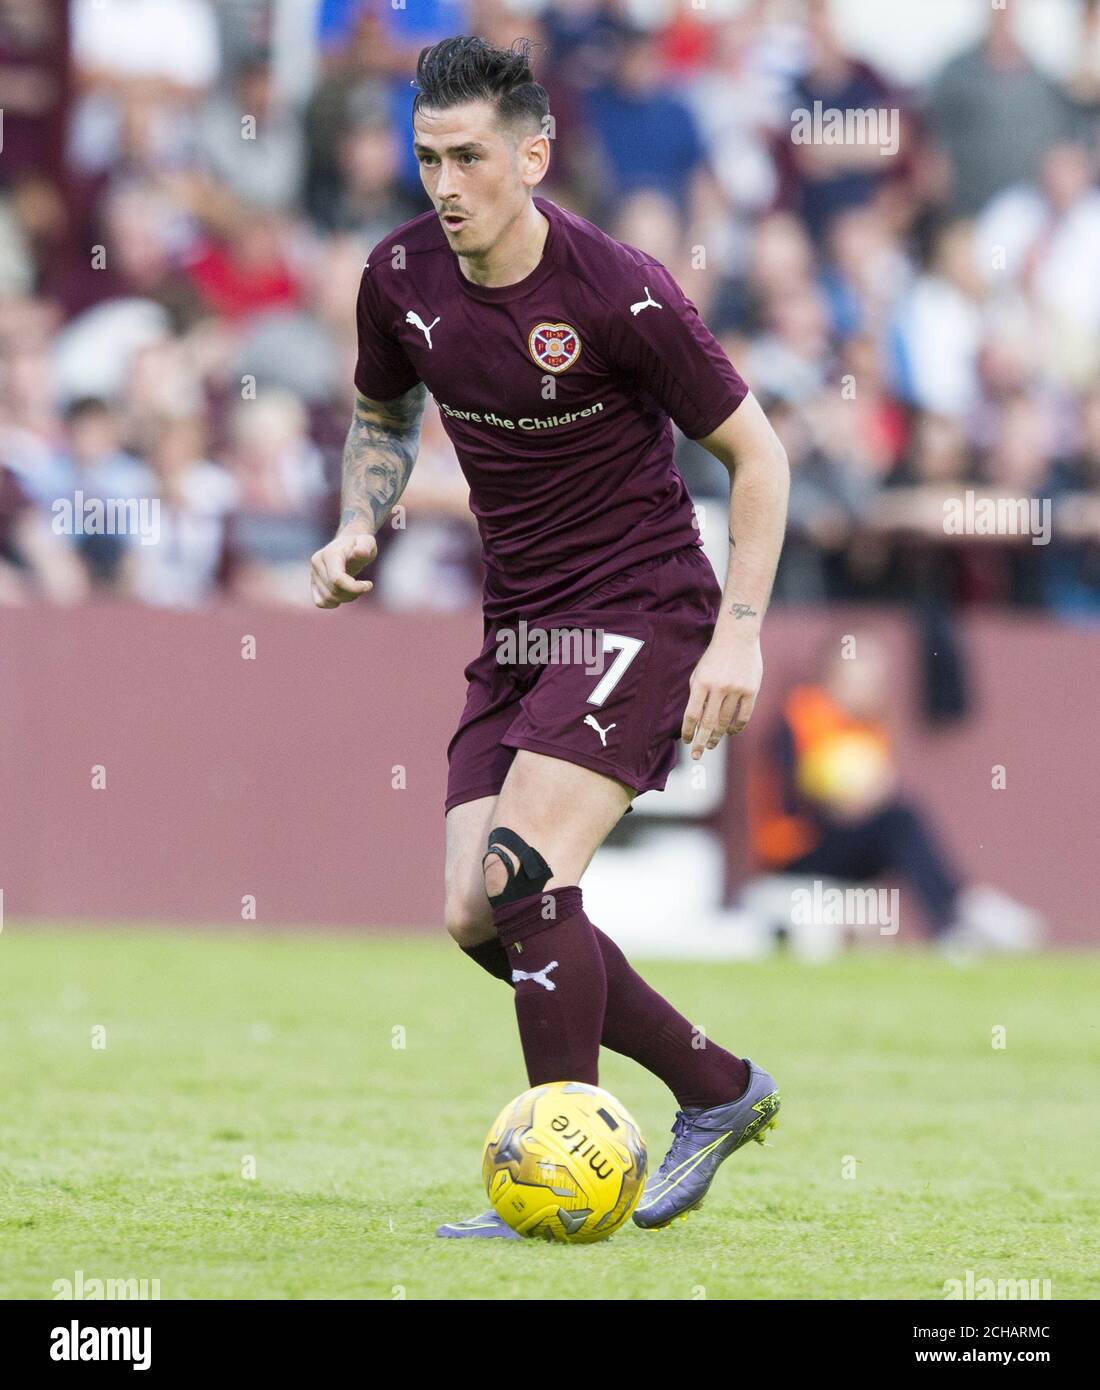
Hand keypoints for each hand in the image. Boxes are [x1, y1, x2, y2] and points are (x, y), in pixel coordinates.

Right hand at [310, 531, 376, 608]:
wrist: (348, 545)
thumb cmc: (359, 544)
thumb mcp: (367, 542)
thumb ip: (365, 547)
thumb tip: (360, 553)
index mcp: (329, 554)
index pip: (337, 579)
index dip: (354, 588)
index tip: (369, 585)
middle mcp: (317, 563)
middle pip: (334, 591)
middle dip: (353, 593)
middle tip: (364, 586)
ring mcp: (313, 574)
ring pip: (328, 598)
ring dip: (346, 598)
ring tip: (356, 589)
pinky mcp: (313, 584)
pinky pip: (320, 602)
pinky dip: (334, 603)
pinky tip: (344, 594)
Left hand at [681, 635, 762, 759]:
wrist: (737, 638)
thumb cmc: (714, 659)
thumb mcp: (699, 674)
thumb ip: (697, 697)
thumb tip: (696, 724)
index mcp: (701, 683)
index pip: (692, 714)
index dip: (689, 731)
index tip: (687, 742)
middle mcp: (718, 687)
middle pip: (709, 722)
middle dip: (701, 741)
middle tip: (697, 755)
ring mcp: (736, 689)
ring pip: (726, 721)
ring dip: (718, 735)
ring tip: (711, 744)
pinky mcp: (751, 689)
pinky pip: (744, 715)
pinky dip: (736, 727)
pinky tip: (730, 732)